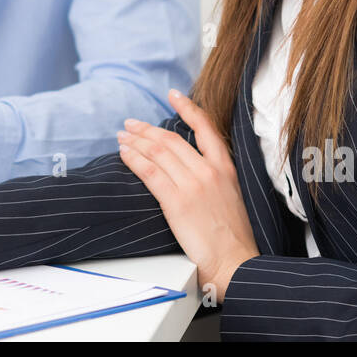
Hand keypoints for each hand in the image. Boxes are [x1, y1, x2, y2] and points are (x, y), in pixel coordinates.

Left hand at [118, 89, 258, 299]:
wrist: (234, 261)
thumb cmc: (232, 236)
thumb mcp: (230, 195)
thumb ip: (213, 176)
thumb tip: (188, 165)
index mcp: (225, 168)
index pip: (205, 128)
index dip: (187, 108)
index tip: (172, 95)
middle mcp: (209, 171)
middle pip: (171, 139)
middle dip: (146, 129)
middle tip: (130, 124)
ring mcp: (192, 185)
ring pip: (157, 152)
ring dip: (135, 141)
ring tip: (122, 136)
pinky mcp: (176, 201)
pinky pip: (149, 172)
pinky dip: (134, 159)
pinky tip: (124, 154)